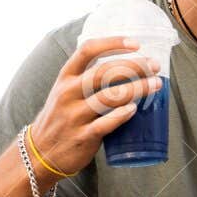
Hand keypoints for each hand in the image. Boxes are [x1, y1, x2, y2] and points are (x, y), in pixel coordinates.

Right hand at [28, 37, 163, 174]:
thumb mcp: (65, 92)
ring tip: (156, 84)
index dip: (112, 43)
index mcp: (65, 78)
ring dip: (137, 88)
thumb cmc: (60, 119)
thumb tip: (124, 68)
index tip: (135, 44)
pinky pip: (105, 123)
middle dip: (133, 66)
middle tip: (154, 66)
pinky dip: (122, 115)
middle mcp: (68, 93)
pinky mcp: (83, 136)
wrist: (40, 153)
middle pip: (104, 72)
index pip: (87, 50)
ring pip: (109, 96)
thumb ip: (87, 79)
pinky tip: (135, 109)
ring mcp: (75, 115)